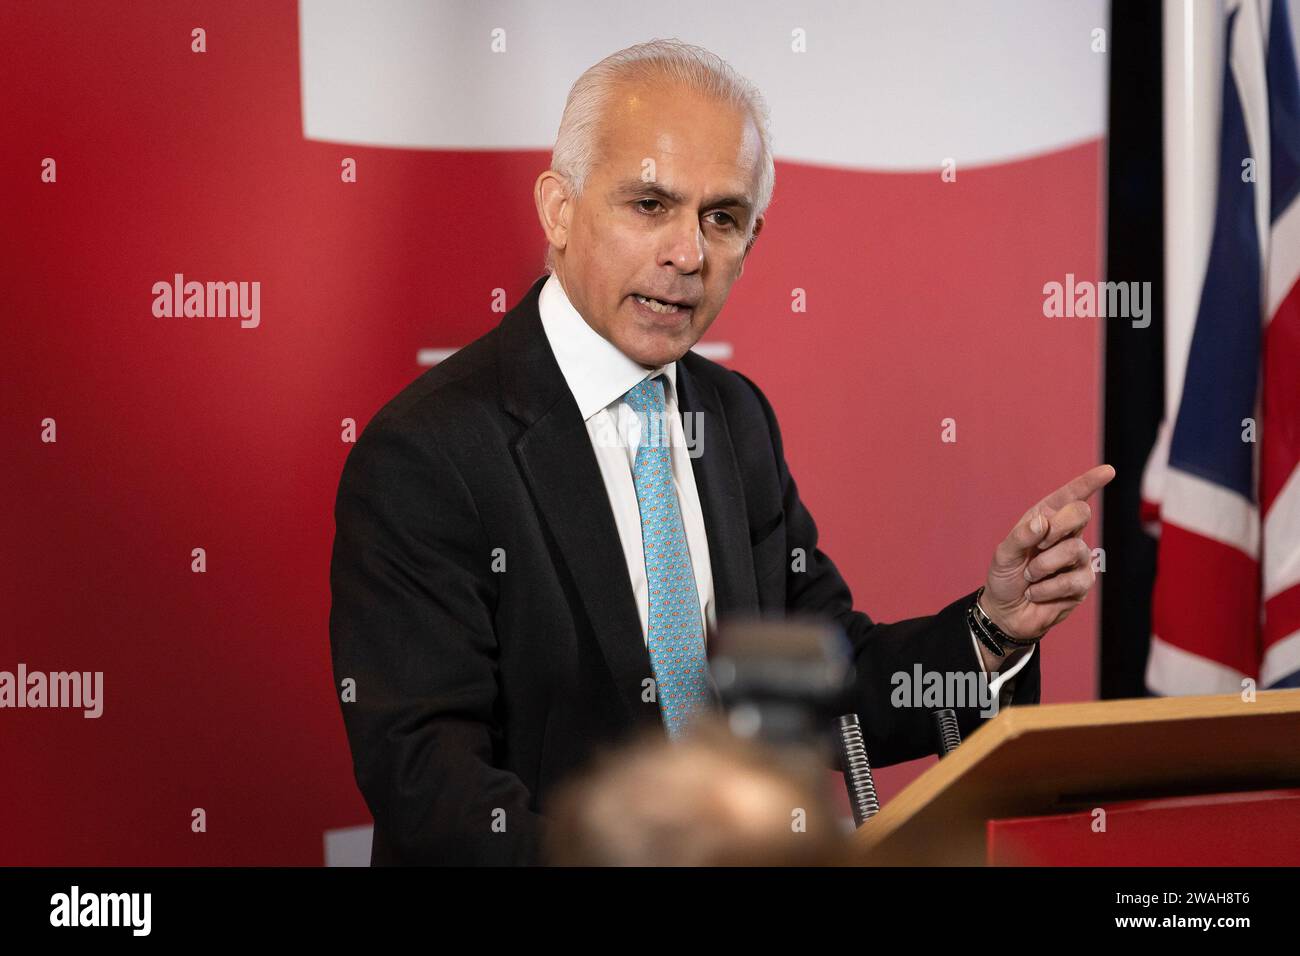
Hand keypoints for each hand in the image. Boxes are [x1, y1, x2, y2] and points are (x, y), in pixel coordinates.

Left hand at [981, 464, 1115, 641]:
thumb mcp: (1004, 554)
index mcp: (1045, 519)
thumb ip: (1021, 535)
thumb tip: (1043, 521)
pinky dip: (1048, 588)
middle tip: (1039, 545)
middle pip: (1081, 513)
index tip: (1108, 471)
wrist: (1007, 611)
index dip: (1089, 482)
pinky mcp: (1082, 583)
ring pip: (1075, 549)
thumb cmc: (1005, 577)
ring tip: (1030, 577)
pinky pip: (1073, 580)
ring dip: (1044, 565)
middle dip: (1058, 526)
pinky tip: (1038, 593)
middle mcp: (1065, 534)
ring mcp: (1078, 558)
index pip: (1070, 496)